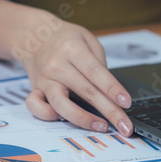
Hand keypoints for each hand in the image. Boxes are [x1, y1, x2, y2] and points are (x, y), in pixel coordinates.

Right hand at [15, 14, 132, 134]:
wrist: (34, 35)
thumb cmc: (65, 39)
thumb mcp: (87, 39)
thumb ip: (99, 62)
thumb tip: (109, 91)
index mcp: (72, 49)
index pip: (95, 72)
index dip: (113, 89)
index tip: (126, 103)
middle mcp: (56, 64)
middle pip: (85, 91)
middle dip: (109, 111)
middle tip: (125, 126)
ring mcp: (44, 79)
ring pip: (61, 104)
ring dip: (83, 119)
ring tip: (100, 126)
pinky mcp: (35, 89)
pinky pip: (36, 107)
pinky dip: (48, 115)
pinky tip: (62, 118)